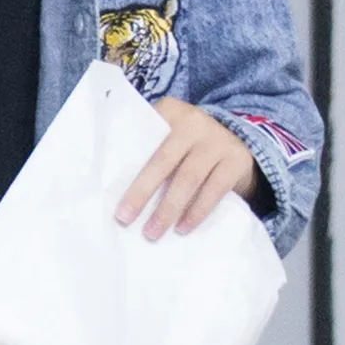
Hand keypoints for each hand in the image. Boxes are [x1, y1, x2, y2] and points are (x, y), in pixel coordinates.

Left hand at [116, 98, 259, 239]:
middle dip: (142, 192)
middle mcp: (195, 122)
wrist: (237, 143)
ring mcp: (218, 140)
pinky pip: (214, 190)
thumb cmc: (188, 146)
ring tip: (152, 232)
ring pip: (188, 178)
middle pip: (163, 160)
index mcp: (171, 111)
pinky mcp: (236, 160)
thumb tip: (112, 184)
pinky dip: (197, 212)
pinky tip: (182, 228)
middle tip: (124, 218)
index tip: (107, 183)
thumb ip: (146, 147)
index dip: (125, 158)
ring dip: (168, 209)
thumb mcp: (169, 135)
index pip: (143, 133)